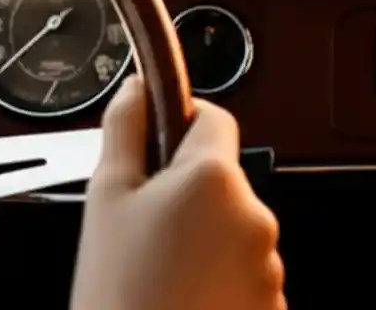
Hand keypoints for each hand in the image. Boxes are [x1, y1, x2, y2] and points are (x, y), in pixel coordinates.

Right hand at [70, 75, 285, 309]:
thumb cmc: (121, 297)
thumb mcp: (105, 200)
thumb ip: (125, 129)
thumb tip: (138, 87)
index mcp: (213, 179)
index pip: (213, 118)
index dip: (178, 128)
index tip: (154, 152)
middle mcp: (254, 218)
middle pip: (220, 180)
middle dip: (184, 197)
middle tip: (141, 231)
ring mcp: (268, 268)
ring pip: (231, 231)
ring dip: (201, 243)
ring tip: (158, 276)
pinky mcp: (270, 307)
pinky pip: (242, 277)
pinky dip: (215, 284)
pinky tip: (179, 300)